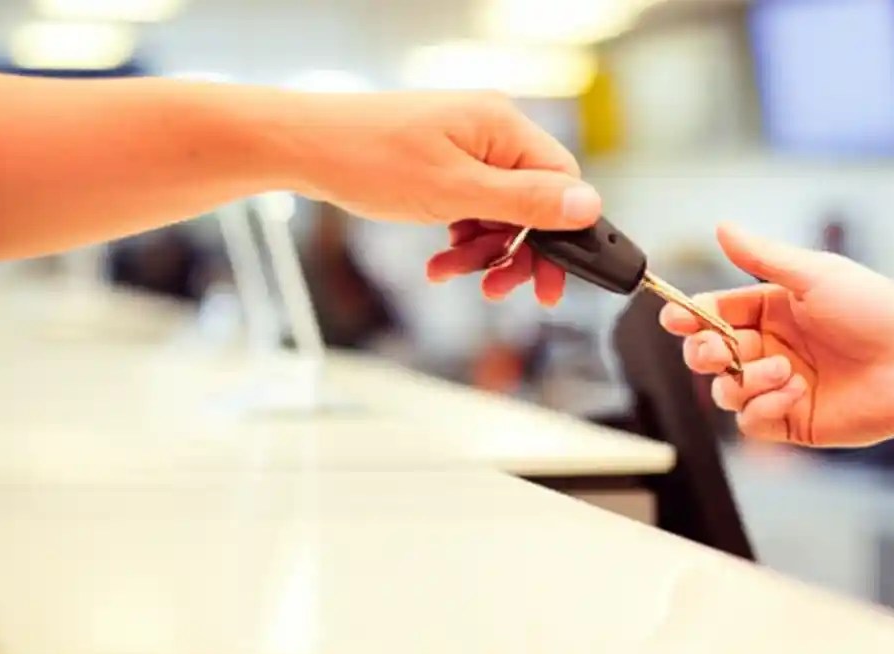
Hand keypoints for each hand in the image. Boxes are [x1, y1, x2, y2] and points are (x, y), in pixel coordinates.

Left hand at [287, 91, 600, 305]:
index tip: (551, 279)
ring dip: (482, 250)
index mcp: (502, 126)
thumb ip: (526, 202)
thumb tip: (589, 206)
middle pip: (533, 201)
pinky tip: (441, 260)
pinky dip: (461, 237)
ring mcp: (466, 145)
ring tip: (453, 272)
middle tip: (500, 288)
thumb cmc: (369, 159)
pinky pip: (472, 206)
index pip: (562, 181)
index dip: (560, 235)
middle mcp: (490, 130)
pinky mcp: (444, 161)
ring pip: (501, 211)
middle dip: (516, 250)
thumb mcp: (455, 192)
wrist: (304, 148)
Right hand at [660, 225, 893, 445]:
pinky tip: (795, 393)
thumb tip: (721, 227)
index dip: (690, 317)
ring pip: (724, 391)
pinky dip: (763, 407)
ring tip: (785, 373)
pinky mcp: (790, 421)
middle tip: (720, 351)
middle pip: (707, 355)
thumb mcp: (815, 274)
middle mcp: (771, 348)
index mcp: (773, 310)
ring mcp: (778, 387)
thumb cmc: (878, 313)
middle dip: (704, 353)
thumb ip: (761, 256)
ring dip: (745, 381)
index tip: (675, 319)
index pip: (714, 314)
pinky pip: (750, 421)